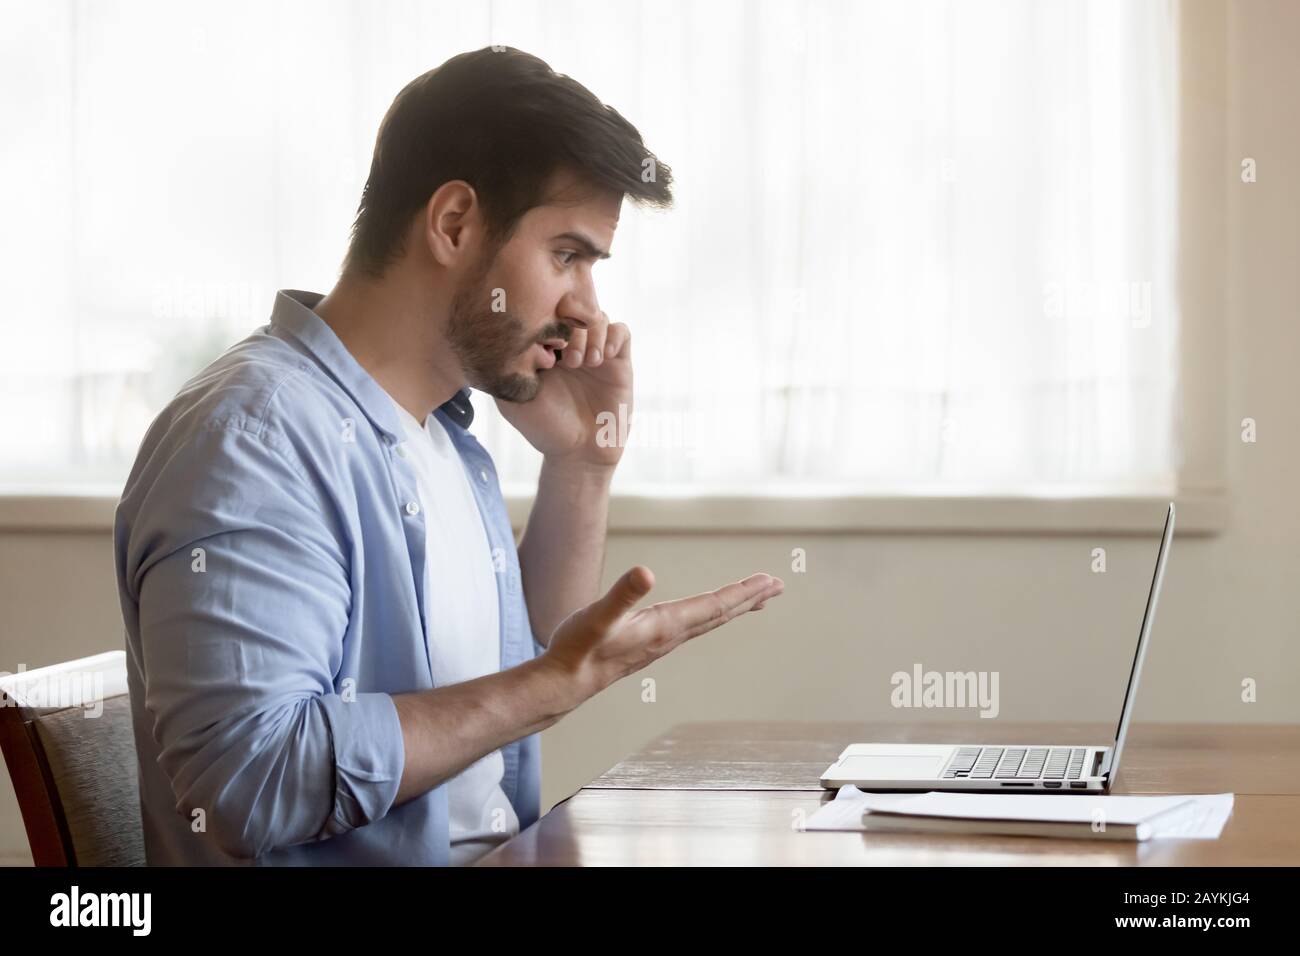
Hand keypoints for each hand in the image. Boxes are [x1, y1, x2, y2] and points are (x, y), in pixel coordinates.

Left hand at [495, 311, 631, 468]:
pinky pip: (622, 331)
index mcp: (545, 348)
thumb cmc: (544, 427)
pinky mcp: (619, 362)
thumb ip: (506, 368)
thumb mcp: (513, 398)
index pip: (548, 313)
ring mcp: (595, 352)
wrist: (578, 452)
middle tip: (568, 360)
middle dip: (571, 328)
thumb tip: (504, 336)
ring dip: (592, 335)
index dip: (548, 321)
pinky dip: (613, 337)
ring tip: (585, 364)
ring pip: (598, 317)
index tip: (545, 349)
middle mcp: (571, 345)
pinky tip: (603, 358)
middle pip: (575, 309)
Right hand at [540, 566, 785, 703]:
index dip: (742, 591)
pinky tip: (710, 612)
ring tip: (756, 597)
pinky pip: (694, 625)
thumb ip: (622, 595)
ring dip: (734, 606)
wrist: (565, 682)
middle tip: (777, 584)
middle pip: (720, 613)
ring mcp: (663, 641)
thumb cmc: (579, 648)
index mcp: (666, 625)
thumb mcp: (599, 616)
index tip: (770, 580)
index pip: (714, 605)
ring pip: (709, 620)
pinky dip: (711, 613)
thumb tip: (646, 572)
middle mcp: (671, 635)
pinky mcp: (652, 642)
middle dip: (749, 598)